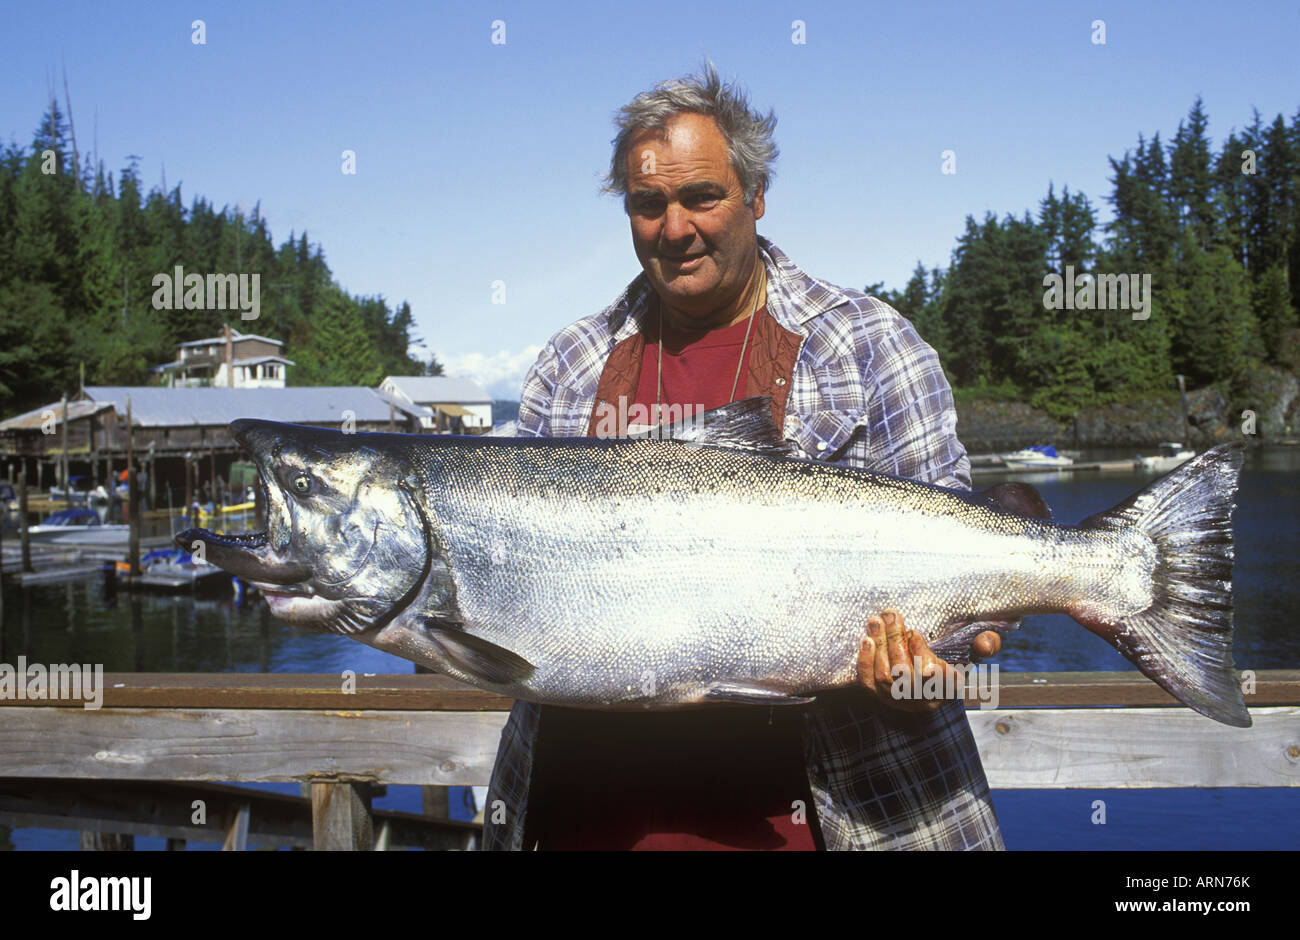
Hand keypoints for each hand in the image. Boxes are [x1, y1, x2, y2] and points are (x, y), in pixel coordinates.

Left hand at [857, 610, 998, 711]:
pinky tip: (866, 640)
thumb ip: (987, 643)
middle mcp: (924, 699)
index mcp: (949, 688)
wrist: (925, 679)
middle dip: (895, 641)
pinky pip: (869, 683)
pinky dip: (865, 662)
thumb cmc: (950, 658)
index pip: (936, 679)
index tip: (915, 632)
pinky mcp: (879, 697)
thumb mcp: (971, 649)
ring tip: (876, 621)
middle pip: (906, 675)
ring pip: (886, 677)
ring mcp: (899, 701)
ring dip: (879, 646)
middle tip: (890, 615)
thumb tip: (987, 643)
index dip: (922, 656)